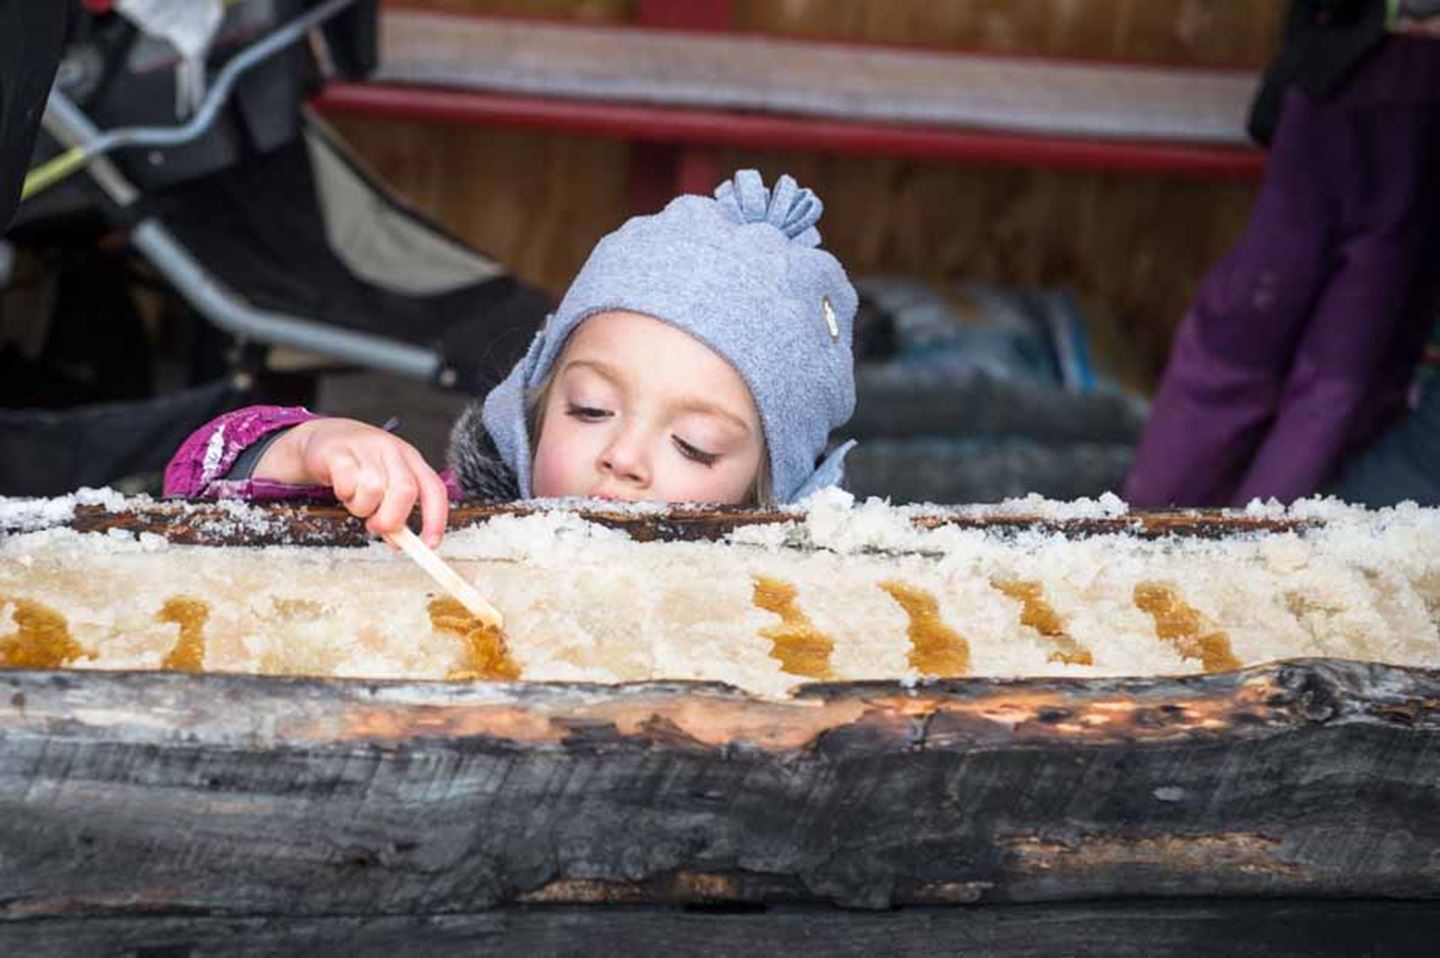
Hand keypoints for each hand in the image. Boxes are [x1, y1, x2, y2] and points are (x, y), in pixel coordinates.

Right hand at [257, 418, 449, 545]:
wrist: (324, 438)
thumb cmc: (358, 467)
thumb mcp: (384, 487)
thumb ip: (394, 513)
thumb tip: (399, 542)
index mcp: (411, 460)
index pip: (434, 490)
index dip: (435, 519)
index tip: (429, 544)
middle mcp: (393, 451)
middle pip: (406, 490)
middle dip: (392, 518)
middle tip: (375, 526)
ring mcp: (366, 448)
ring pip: (374, 488)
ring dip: (362, 507)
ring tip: (354, 500)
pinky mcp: (339, 451)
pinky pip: (347, 481)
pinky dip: (344, 493)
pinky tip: (342, 488)